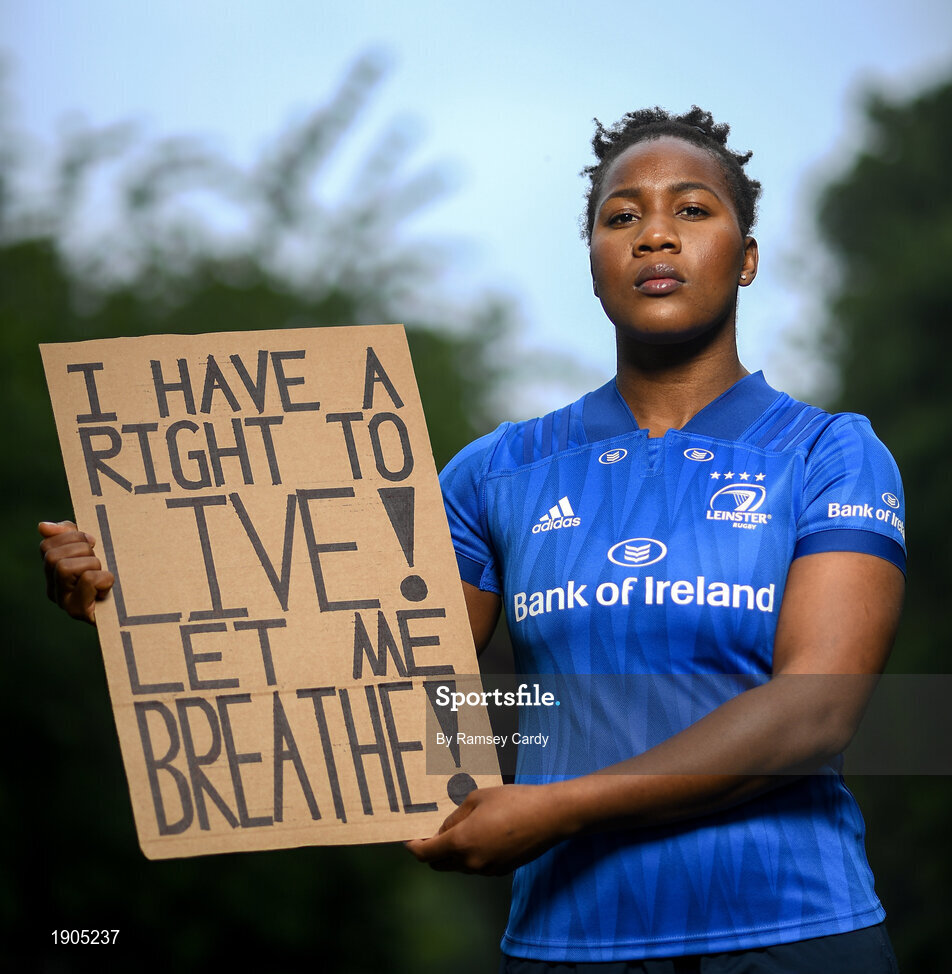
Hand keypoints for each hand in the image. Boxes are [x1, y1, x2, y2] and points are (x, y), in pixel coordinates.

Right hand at [38, 520, 113, 624]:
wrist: (133, 610)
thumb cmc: (114, 578)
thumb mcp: (93, 552)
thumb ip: (70, 536)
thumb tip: (43, 526)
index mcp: (53, 573)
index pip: (47, 546)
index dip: (70, 537)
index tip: (93, 541)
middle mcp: (54, 589)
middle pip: (53, 557)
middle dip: (82, 550)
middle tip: (99, 561)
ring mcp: (64, 602)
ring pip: (65, 567)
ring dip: (92, 564)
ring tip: (103, 575)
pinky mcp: (78, 611)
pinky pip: (88, 580)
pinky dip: (104, 578)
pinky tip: (109, 588)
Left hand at [405, 784, 571, 875]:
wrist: (550, 816)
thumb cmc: (513, 801)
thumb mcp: (477, 799)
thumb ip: (456, 817)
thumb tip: (444, 830)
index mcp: (461, 843)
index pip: (426, 854)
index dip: (413, 847)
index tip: (408, 839)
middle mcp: (471, 863)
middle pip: (439, 864)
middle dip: (431, 851)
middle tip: (431, 832)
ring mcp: (486, 870)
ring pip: (458, 866)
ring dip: (451, 853)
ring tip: (457, 829)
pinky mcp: (501, 870)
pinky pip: (475, 866)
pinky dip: (469, 855)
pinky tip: (479, 835)